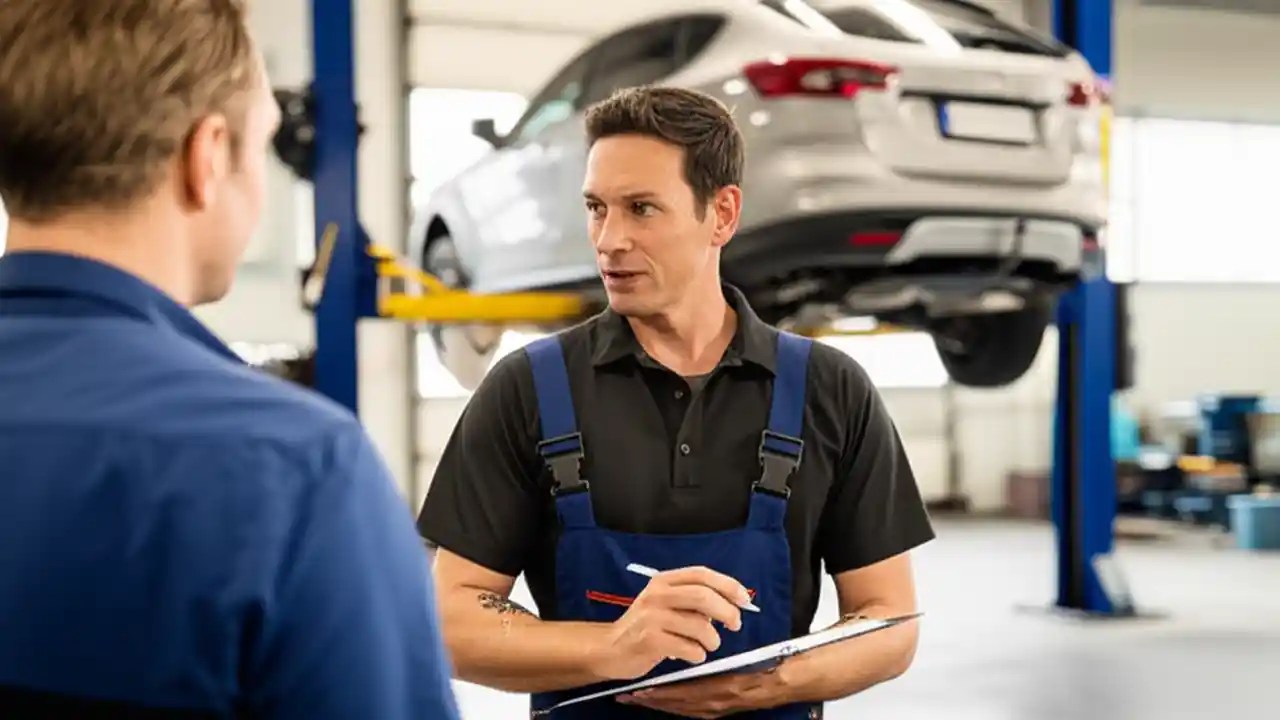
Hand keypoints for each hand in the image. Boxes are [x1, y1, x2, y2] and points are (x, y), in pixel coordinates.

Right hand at [595, 566, 749, 681]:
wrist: (609, 648)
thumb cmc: (644, 628)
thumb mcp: (664, 604)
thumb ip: (692, 601)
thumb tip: (731, 605)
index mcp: (663, 581)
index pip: (701, 574)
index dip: (727, 585)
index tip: (745, 599)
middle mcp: (657, 594)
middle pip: (703, 596)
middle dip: (727, 611)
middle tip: (735, 625)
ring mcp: (652, 617)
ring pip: (699, 626)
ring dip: (712, 639)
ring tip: (707, 645)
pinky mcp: (650, 640)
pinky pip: (689, 648)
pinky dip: (698, 654)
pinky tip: (691, 655)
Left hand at [616, 667, 788, 718]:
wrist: (789, 680)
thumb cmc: (768, 664)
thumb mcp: (741, 661)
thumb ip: (718, 665)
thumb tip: (692, 653)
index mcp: (718, 690)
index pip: (681, 694)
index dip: (658, 693)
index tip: (638, 689)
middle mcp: (715, 703)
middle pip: (677, 705)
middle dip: (653, 701)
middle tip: (629, 696)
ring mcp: (718, 708)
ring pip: (682, 707)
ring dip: (661, 703)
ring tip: (640, 697)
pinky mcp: (721, 708)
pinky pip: (693, 708)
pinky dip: (676, 703)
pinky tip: (666, 698)